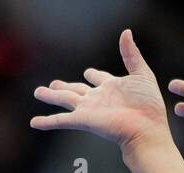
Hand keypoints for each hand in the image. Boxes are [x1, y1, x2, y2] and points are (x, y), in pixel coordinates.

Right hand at [31, 29, 173, 155]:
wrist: (146, 129)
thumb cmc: (149, 106)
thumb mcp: (142, 74)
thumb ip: (131, 54)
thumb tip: (126, 33)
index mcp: (113, 88)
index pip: (99, 78)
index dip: (95, 75)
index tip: (89, 72)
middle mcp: (99, 99)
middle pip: (76, 90)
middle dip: (64, 87)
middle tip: (53, 84)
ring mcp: (89, 110)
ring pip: (64, 100)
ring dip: (50, 96)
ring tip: (38, 92)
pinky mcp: (83, 120)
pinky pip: (61, 120)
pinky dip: (47, 121)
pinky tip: (34, 123)